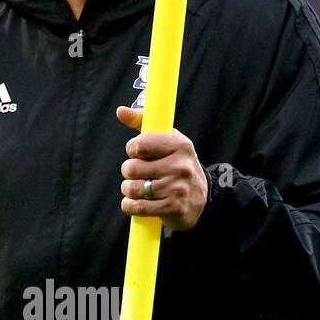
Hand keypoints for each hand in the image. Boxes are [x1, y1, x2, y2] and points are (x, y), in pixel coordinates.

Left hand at [116, 106, 208, 230]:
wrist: (198, 197)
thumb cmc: (176, 163)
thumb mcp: (166, 140)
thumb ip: (142, 122)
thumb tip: (121, 111)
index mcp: (180, 145)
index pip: (139, 144)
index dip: (133, 150)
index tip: (138, 153)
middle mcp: (181, 166)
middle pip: (132, 168)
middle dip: (129, 172)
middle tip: (138, 173)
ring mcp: (177, 189)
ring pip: (132, 188)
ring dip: (129, 190)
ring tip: (138, 188)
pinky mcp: (173, 208)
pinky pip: (137, 207)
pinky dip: (129, 206)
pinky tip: (134, 202)